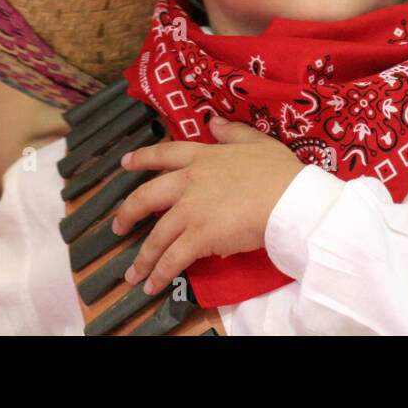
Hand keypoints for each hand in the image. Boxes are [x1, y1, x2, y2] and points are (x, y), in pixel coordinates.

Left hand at [111, 114, 306, 294]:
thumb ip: (233, 132)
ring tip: (133, 274)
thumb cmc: (280, 172)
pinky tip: (152, 285)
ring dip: (143, 257)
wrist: (289, 199)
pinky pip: (172, 259)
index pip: (165, 154)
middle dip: (127, 213)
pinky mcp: (198, 237)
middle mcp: (190, 182)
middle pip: (146, 196)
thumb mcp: (257, 142)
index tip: (125, 164)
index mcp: (203, 158)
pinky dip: (159, 274)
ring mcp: (191, 210)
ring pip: (156, 235)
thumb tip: (215, 122)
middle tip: (118, 227)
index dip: (142, 158)